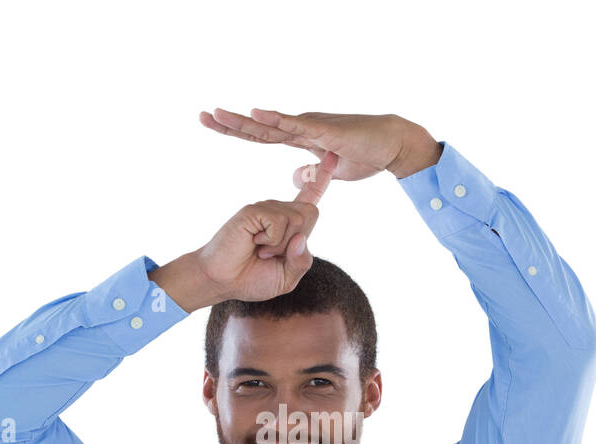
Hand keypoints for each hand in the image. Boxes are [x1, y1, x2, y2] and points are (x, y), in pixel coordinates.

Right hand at [193, 150, 336, 303]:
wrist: (222, 282)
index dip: (322, 177)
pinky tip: (254, 243)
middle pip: (311, 213)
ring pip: (297, 219)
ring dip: (281, 246)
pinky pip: (279, 222)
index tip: (333, 155)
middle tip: (271, 254)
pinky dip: (271, 241)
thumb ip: (301, 262)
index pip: (311, 197)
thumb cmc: (251, 279)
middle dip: (298, 239)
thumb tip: (301, 238)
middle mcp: (278, 211)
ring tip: (261, 250)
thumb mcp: (287, 278)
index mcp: (289, 225)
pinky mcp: (254, 210)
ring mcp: (265, 208)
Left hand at [199, 108, 433, 185]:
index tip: (213, 125)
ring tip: (219, 114)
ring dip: (245, 121)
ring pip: (272, 125)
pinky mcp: (325, 131)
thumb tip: (295, 177)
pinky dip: (277, 121)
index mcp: (300, 138)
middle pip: (259, 128)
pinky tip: (258, 115)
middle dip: (230, 123)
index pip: (262, 135)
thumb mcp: (331, 172)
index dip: (238, 131)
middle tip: (203, 116)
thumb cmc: (366, 155)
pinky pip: (297, 126)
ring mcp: (312, 127)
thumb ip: (312, 173)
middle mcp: (301, 128)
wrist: (392, 146)